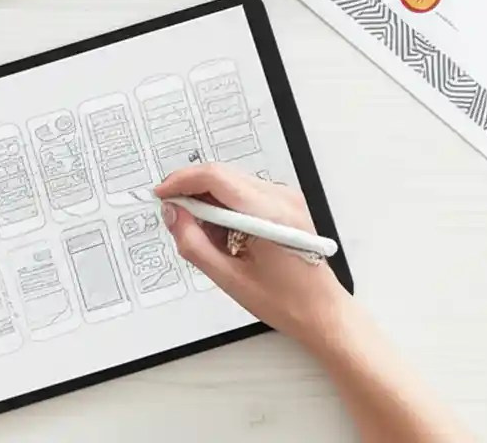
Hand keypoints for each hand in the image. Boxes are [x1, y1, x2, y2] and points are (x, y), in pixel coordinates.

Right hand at [156, 164, 351, 347]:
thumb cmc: (287, 301)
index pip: (215, 177)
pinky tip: (227, 239)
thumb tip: (174, 215)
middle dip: (193, 194)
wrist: (323, 311)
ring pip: (231, 183)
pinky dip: (227, 209)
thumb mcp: (229, 278)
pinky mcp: (286, 203)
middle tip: (178, 220)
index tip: (163, 194)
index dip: (181, 181)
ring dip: (210, 205)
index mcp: (269, 214)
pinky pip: (245, 193)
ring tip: (211, 242)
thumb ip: (194, 243)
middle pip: (222, 175)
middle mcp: (282, 198)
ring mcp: (287, 198)